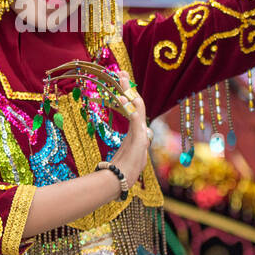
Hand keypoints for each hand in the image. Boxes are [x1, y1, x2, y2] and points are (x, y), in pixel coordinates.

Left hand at [109, 75, 149, 190]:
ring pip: (137, 108)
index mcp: (136, 134)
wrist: (120, 181)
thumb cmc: (120, 172)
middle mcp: (140, 132)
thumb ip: (121, 152)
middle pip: (137, 104)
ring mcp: (141, 135)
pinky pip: (135, 119)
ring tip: (122, 79)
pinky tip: (122, 99)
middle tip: (122, 73)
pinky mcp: (139, 139)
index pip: (134, 110)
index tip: (121, 83)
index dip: (129, 96)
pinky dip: (130, 107)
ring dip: (129, 92)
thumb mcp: (122, 158)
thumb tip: (112, 155)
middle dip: (129, 88)